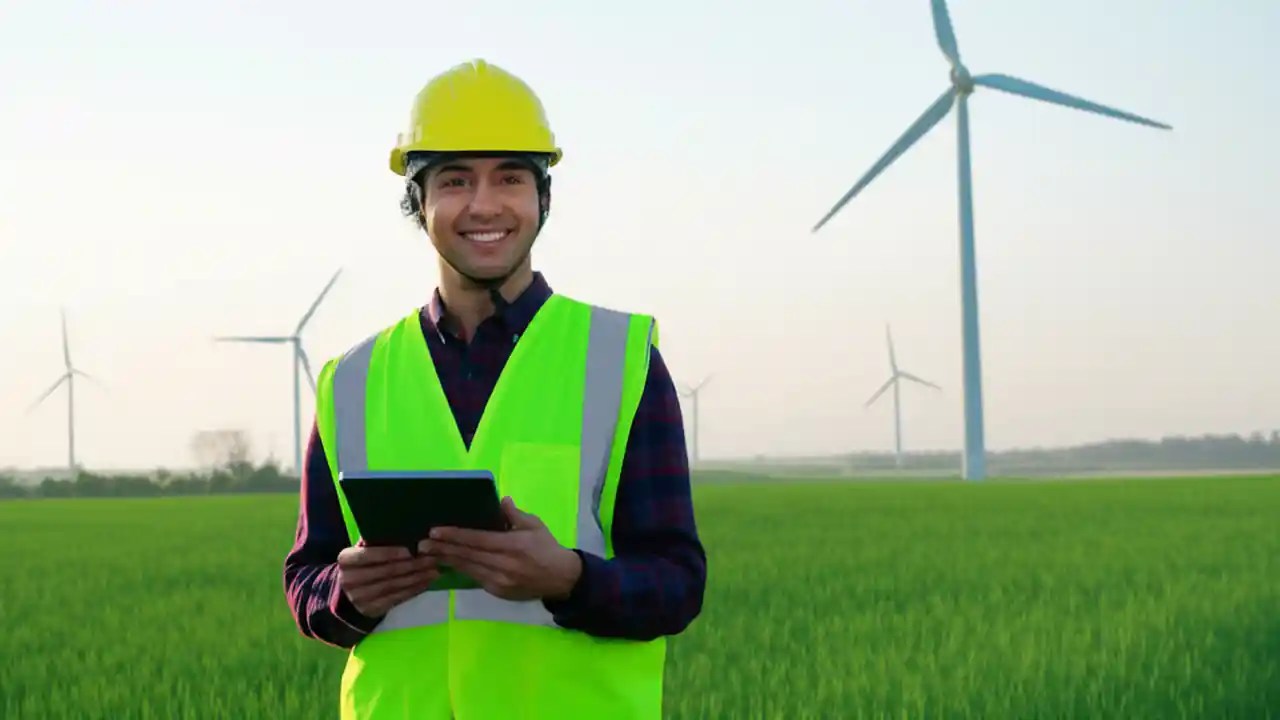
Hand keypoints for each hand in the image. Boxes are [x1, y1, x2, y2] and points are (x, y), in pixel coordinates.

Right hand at [337, 541, 440, 617]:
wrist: (350, 592)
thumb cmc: (363, 563)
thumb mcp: (364, 549)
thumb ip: (377, 541)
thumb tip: (405, 528)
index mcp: (346, 560)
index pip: (368, 555)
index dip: (389, 553)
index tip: (409, 550)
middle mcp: (349, 580)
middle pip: (385, 572)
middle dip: (411, 565)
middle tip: (431, 559)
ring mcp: (359, 598)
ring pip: (394, 586)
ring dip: (417, 578)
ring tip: (434, 570)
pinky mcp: (371, 610)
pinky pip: (396, 598)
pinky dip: (414, 589)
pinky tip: (426, 582)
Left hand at [425, 496, 581, 601]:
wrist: (561, 579)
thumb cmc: (547, 548)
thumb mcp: (535, 525)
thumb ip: (515, 514)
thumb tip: (501, 501)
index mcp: (511, 545)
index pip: (476, 540)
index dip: (454, 536)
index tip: (435, 531)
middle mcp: (502, 565)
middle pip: (466, 556)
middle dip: (442, 549)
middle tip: (421, 544)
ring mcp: (499, 581)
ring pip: (467, 568)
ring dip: (446, 560)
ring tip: (428, 554)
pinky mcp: (497, 591)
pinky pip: (475, 578)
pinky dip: (460, 570)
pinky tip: (447, 564)